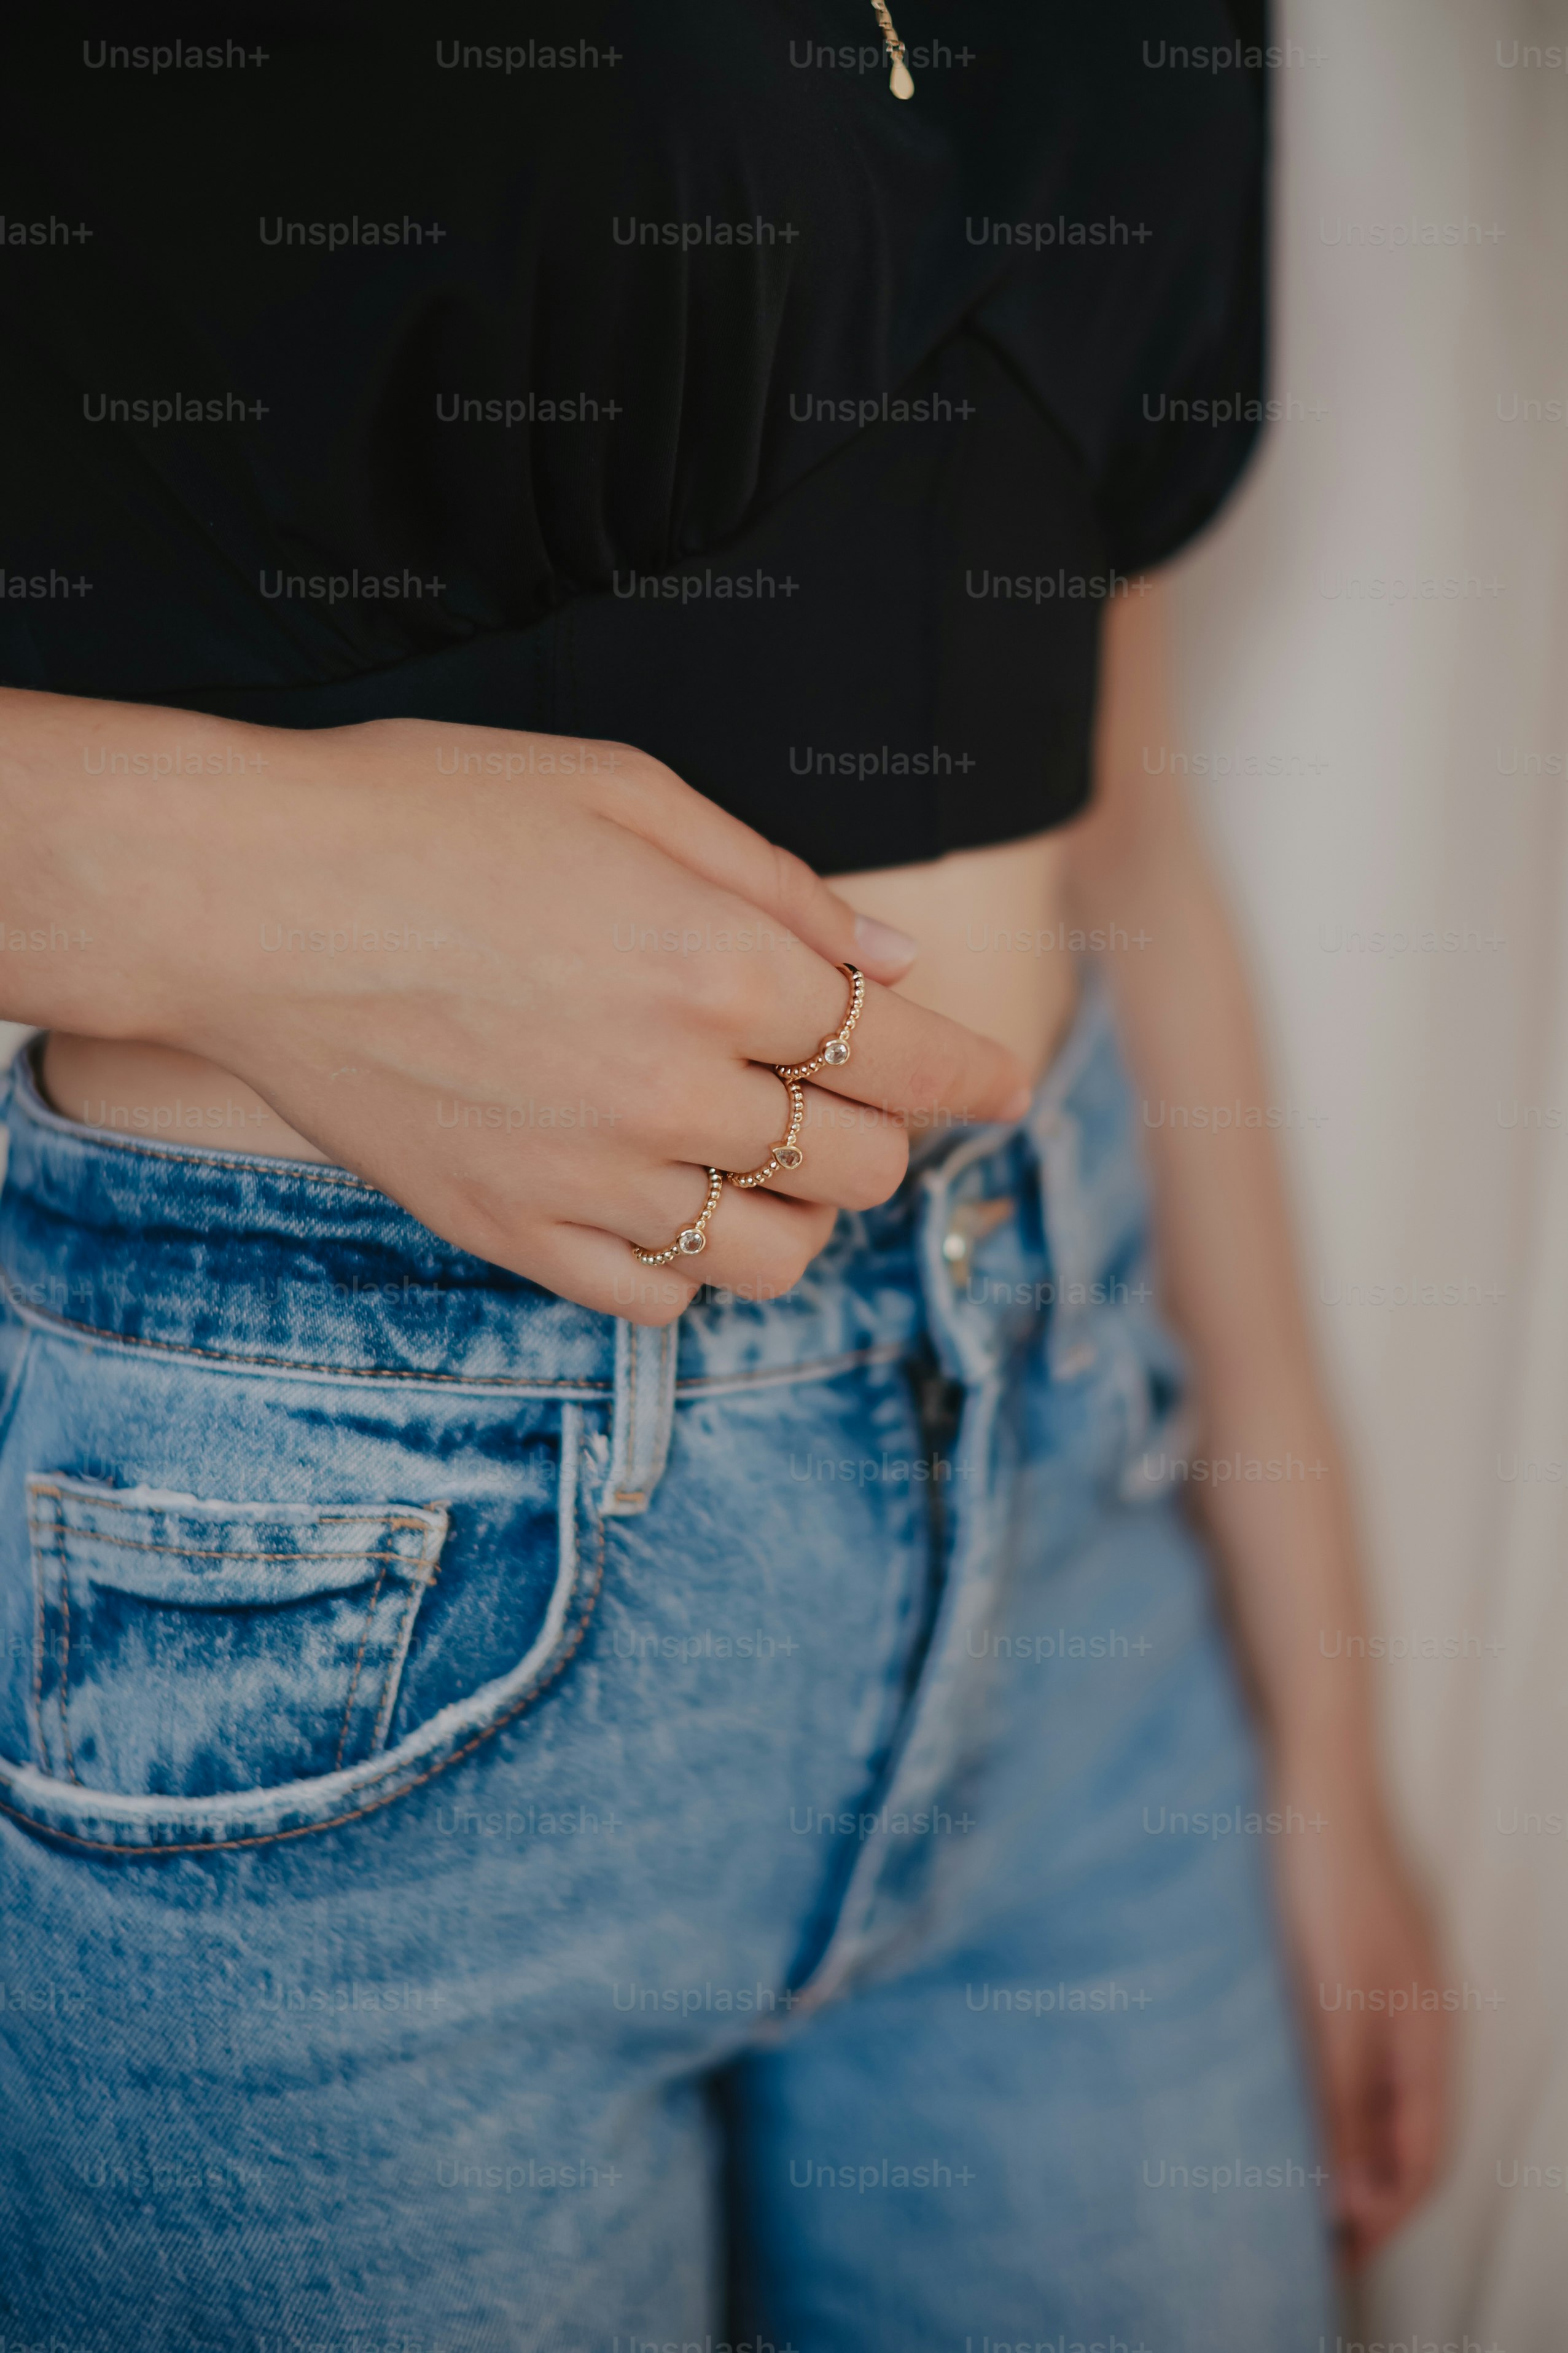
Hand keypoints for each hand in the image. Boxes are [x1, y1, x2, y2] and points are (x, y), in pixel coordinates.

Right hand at [161, 717, 1028, 1321]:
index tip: (1000, 1083)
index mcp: (723, 966)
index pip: (911, 1058)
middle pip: (858, 1168)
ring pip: (775, 1257)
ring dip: (799, 1213)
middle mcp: (677, 1090)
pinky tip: (665, 1200)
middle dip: (879, 1130)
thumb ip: (782, 888)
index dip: (976, 1074)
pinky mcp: (511, 1233)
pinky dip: (690, 1266)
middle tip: (844, 1091)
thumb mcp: (627, 789)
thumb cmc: (434, 812)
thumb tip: (897, 965)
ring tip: (760, 1156)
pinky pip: (657, 1300)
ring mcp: (592, 1178)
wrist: (247, 896)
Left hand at [1273, 1776, 1448, 2267]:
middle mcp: (1415, 2021)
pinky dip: (1321, 2093)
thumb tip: (1349, 2195)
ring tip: (1282, 2182)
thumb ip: (1342, 2095)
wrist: (1310, 1781)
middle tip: (1300, 2232)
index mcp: (1428, 2035)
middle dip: (1361, 2190)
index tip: (1331, 2255)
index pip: (1421, 2156)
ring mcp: (1383, 1991)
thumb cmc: (1324, 1878)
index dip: (1382, 2214)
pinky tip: (1277, 2101)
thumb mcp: (1333, 1998)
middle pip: (1400, 2133)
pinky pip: (1344, 2054)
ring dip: (1338, 2144)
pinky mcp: (1345, 1967)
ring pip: (1371, 2095)